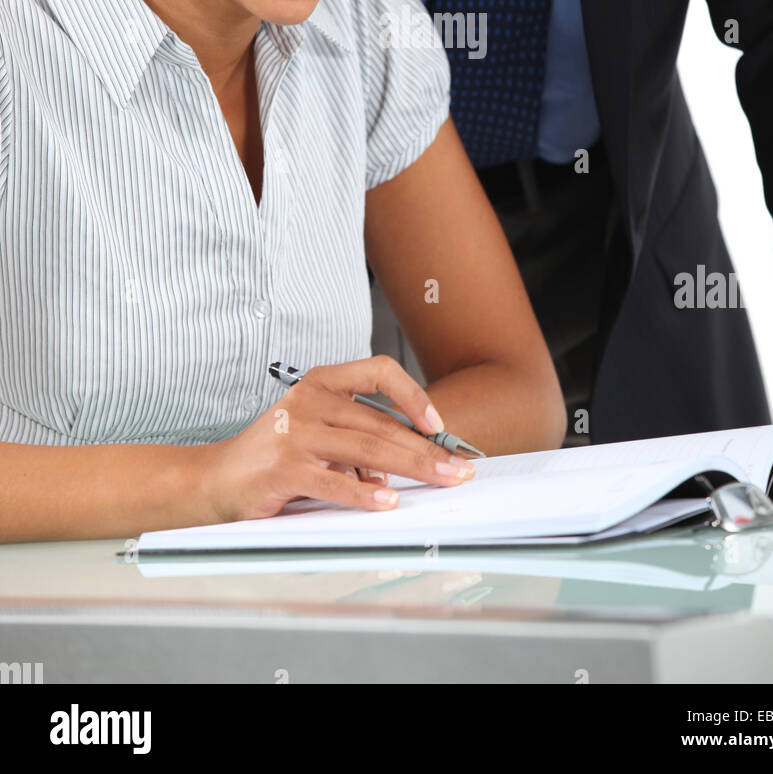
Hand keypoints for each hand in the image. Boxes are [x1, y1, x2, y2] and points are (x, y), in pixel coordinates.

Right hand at [197, 355, 475, 523]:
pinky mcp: (282, 468)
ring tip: (440, 481)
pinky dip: (365, 493)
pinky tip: (388, 500)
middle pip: (381, 422)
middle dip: (426, 448)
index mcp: (321, 383)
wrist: (214, 480)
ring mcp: (294, 433)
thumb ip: (356, 446)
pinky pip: (334, 481)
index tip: (437, 424)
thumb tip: (399, 469)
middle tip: (458, 467)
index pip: (378, 371)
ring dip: (411, 467)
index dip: (413, 394)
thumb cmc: (271, 457)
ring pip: (367, 448)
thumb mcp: (318, 437)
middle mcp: (309, 401)